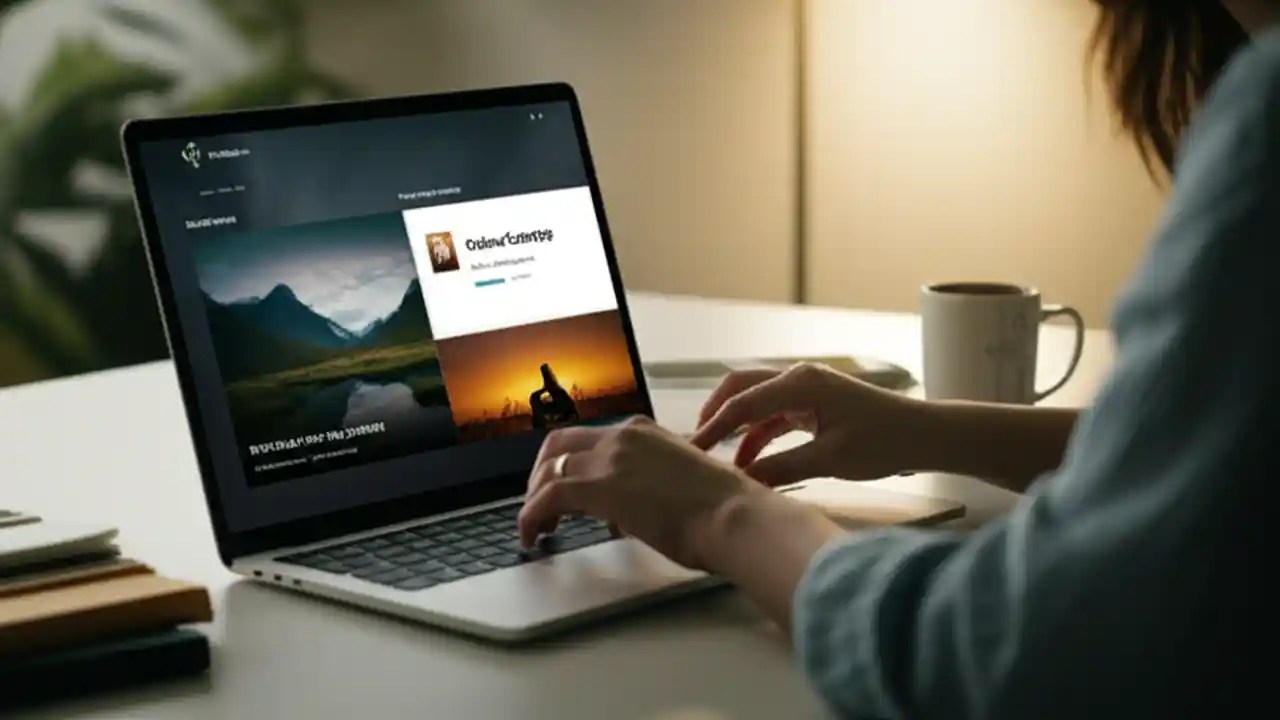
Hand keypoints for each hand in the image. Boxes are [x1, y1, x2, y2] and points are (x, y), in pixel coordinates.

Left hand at [517, 416, 771, 568]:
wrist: (733, 516)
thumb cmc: (723, 509)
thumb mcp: (682, 481)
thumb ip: (651, 486)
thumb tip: (630, 512)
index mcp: (644, 430)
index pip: (591, 438)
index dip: (571, 463)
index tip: (567, 485)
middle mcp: (622, 436)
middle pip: (559, 445)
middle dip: (541, 473)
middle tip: (539, 502)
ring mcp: (608, 458)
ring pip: (548, 471)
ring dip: (535, 499)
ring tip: (536, 526)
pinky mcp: (597, 487)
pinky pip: (546, 499)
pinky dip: (531, 517)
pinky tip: (532, 535)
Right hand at [692, 362, 928, 485]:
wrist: (924, 436)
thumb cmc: (882, 443)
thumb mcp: (828, 460)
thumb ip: (781, 468)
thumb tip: (742, 483)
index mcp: (800, 383)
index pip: (742, 402)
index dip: (713, 426)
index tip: (691, 449)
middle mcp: (799, 378)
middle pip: (742, 388)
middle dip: (716, 415)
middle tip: (695, 445)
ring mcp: (807, 389)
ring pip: (757, 402)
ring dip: (737, 428)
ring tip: (716, 458)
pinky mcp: (814, 404)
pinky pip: (775, 415)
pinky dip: (759, 435)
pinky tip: (749, 461)